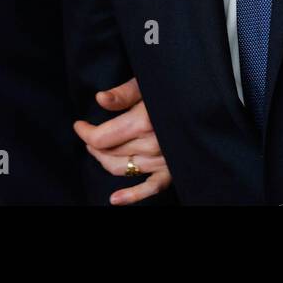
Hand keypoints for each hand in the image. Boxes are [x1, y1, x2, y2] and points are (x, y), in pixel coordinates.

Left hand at [73, 77, 171, 204]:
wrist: (203, 99)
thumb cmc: (172, 88)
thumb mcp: (146, 83)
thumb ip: (123, 93)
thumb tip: (100, 99)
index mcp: (143, 122)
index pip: (101, 137)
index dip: (85, 132)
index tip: (79, 125)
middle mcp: (152, 144)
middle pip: (108, 153)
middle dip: (94, 145)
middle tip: (90, 134)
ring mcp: (162, 159)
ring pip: (122, 169)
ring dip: (105, 161)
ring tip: (99, 150)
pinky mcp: (171, 170)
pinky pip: (150, 188)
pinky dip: (132, 196)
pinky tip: (115, 199)